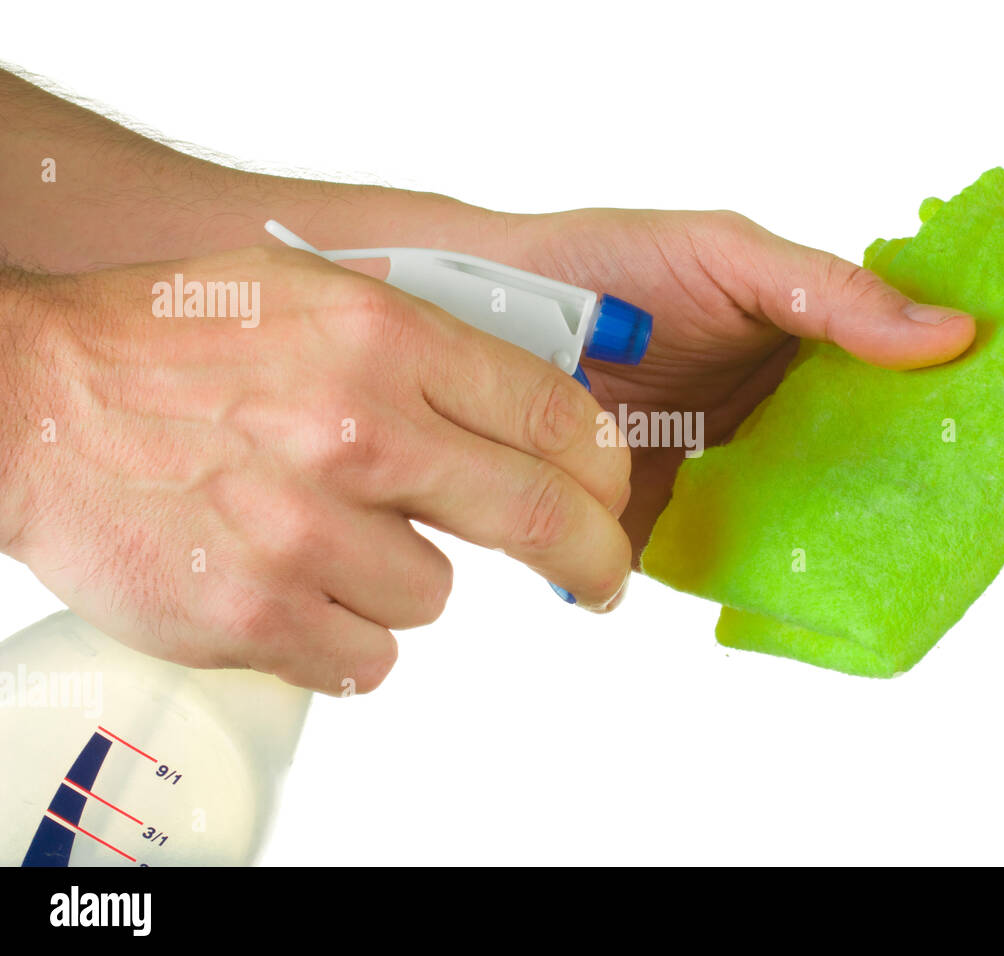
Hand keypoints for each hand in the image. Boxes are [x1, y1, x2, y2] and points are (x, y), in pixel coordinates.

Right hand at [1, 247, 631, 692]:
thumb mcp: (315, 296)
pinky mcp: (256, 615)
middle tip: (598, 578)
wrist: (32, 399)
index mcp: (383, 339)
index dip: (602, 467)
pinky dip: (344, 635)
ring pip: (436, 596)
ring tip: (322, 536)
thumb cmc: (169, 343)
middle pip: (537, 516)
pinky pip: (367, 657)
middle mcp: (356, 431)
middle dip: (589, 558)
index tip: (608, 495)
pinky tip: (290, 584)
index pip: (555, 414)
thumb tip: (531, 405)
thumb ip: (425, 348)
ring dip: (401, 581)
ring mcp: (305, 531)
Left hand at [501, 209, 976, 551]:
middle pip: (857, 473)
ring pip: (801, 529)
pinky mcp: (664, 530)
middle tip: (969, 522)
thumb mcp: (729, 255)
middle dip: (905, 499)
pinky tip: (800, 593)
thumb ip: (829, 292)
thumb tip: (950, 331)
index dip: (946, 417)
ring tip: (901, 568)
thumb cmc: (611, 263)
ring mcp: (720, 481)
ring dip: (842, 548)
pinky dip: (759, 582)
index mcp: (798, 356)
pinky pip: (724, 566)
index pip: (892, 393)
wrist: (492, 309)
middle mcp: (768, 425)